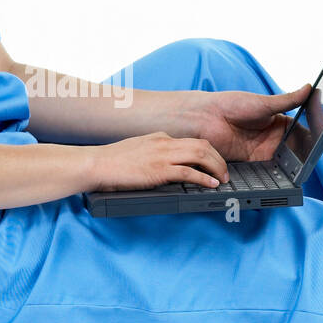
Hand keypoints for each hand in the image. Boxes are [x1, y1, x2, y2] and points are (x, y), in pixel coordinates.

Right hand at [90, 131, 229, 191]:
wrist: (97, 164)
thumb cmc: (112, 161)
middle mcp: (164, 142)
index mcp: (159, 137)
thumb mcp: (137, 150)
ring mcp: (162, 155)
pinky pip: (189, 172)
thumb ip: (154, 154)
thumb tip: (167, 166)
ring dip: (217, 168)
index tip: (216, 164)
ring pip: (201, 155)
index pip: (193, 141)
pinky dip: (204, 179)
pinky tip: (211, 185)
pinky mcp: (159, 170)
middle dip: (219, 159)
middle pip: (202, 146)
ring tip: (223, 179)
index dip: (209, 153)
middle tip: (225, 173)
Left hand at [186, 83, 312, 162]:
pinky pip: (270, 171)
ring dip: (293, 165)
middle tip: (312, 155)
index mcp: (279, 122)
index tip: (321, 138)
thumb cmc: (231, 104)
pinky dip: (277, 173)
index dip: (312, 136)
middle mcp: (274, 138)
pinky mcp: (253, 163)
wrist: (205, 117)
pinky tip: (283, 173)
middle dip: (305, 153)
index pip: (303, 132)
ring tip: (299, 165)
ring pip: (286, 163)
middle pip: (297, 150)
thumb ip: (288, 100)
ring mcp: (264, 151)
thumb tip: (310, 87)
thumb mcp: (263, 102)